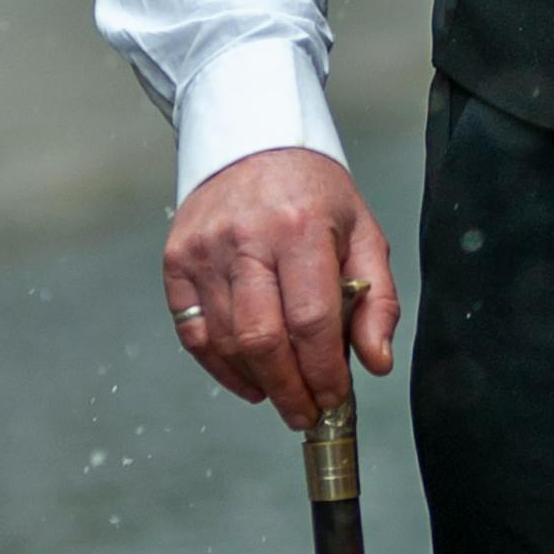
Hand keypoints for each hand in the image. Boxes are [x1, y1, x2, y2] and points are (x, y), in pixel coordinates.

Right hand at [162, 151, 398, 426]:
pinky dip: (219, 368)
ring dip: (257, 382)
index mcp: (300, 228)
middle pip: (262, 340)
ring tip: (283, 396)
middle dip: (289, 390)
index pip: (311, 321)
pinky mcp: (176, 261)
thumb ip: (377, 300)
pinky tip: (248, 381)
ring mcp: (204, 251)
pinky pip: (192, 332)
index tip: (335, 398)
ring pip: (225, 341)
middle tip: (306, 413)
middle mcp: (246, 238)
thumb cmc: (313, 192)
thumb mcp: (363, 233)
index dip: (324, 372)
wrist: (251, 140)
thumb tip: (377, 362)